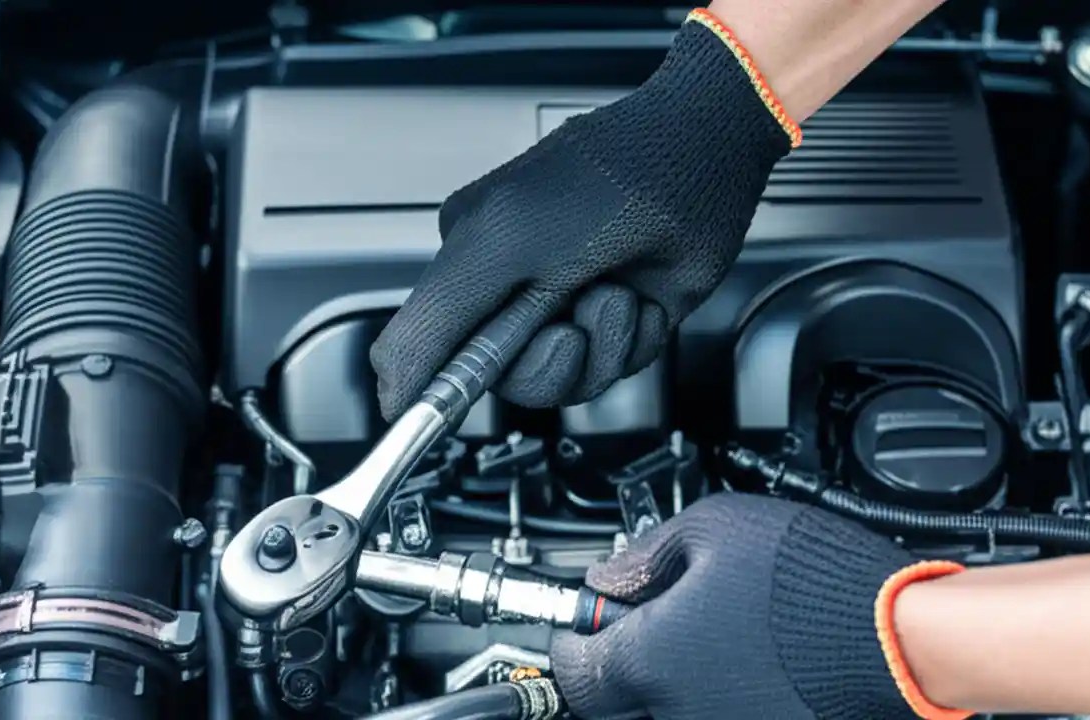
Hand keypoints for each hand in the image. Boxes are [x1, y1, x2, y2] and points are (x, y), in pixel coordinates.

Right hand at [370, 20, 792, 419]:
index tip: (441, 419)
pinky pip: (615, 368)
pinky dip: (635, 338)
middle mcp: (515, 290)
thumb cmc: (608, 179)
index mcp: (468, 262)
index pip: (429, 352)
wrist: (705, 160)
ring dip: (602, 344)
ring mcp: (569, 307)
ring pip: (567, 381)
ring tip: (615, 290)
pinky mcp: (617, 321)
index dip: (437, 391)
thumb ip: (433, 322)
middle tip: (571, 320)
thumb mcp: (498, 248)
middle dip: (549, 361)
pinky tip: (641, 293)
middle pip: (507, 379)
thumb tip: (384, 388)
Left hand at [550, 493, 924, 719]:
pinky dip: (715, 693)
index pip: (572, 671)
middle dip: (618, 663)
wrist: (898, 638)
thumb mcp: (713, 528)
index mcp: (650, 660)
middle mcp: (676, 712)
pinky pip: (714, 713)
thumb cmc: (812, 582)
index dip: (573, 638)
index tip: (585, 618)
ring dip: (668, 680)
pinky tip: (744, 658)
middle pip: (612, 703)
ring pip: (666, 710)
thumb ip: (644, 557)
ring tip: (710, 634)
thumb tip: (609, 577)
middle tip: (646, 621)